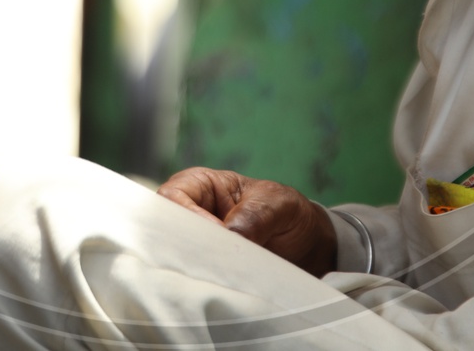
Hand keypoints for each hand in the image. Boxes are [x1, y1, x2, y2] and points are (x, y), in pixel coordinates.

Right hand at [157, 167, 335, 276]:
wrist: (308, 246)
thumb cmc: (288, 213)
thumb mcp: (277, 205)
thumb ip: (254, 215)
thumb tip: (229, 235)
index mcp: (202, 185)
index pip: (171, 196)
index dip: (186, 217)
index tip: (217, 236)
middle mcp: (191, 213)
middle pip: (164, 229)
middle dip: (186, 246)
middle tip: (216, 262)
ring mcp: (196, 244)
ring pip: (174, 256)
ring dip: (196, 267)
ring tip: (223, 276)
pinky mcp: (205, 269)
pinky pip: (191, 277)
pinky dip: (203, 283)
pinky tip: (221, 288)